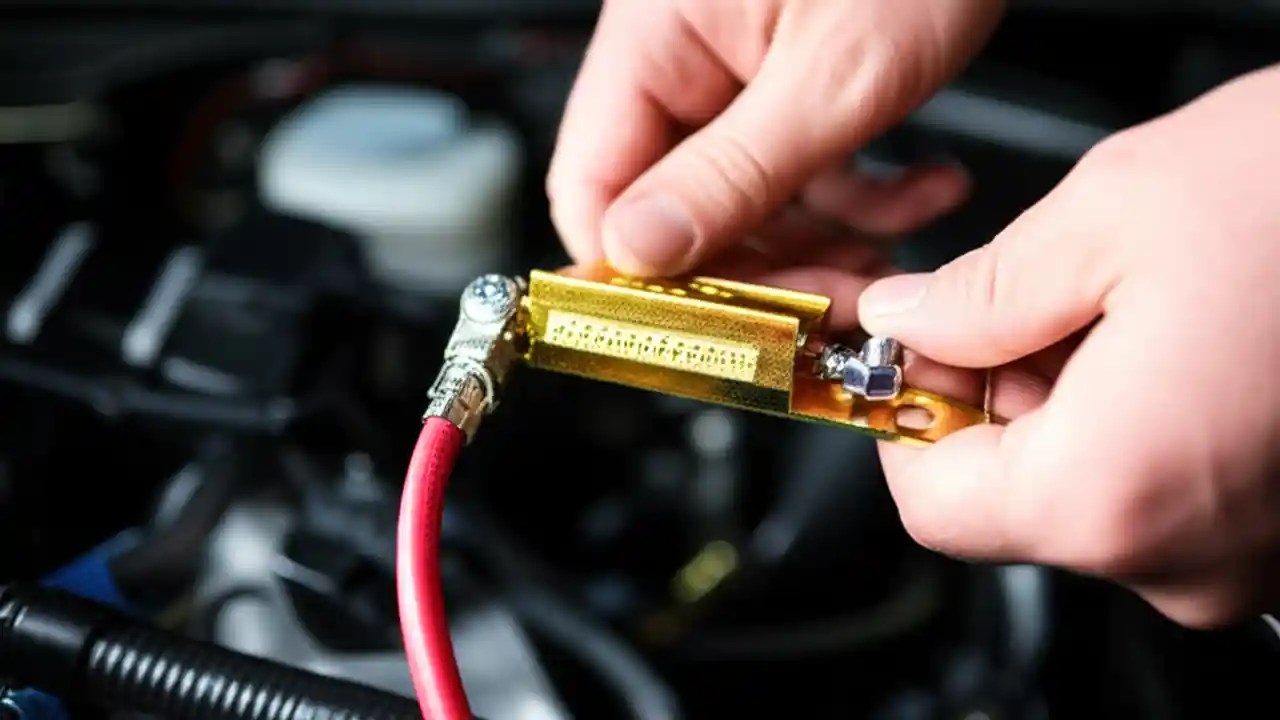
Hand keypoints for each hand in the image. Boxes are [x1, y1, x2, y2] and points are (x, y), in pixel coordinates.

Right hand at [546, 0, 1004, 275]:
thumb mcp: (833, 76)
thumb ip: (733, 173)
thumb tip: (637, 253)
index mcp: (656, 39)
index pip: (593, 183)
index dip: (634, 270)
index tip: (695, 328)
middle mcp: (686, 54)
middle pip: (674, 204)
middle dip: (754, 269)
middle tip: (820, 309)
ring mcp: (743, 66)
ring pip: (748, 197)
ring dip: (821, 240)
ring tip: (887, 254)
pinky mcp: (798, 75)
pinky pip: (804, 164)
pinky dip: (865, 193)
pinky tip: (923, 189)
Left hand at [860, 64, 1279, 627]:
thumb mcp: (1110, 214)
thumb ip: (978, 293)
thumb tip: (909, 322)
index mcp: (1116, 490)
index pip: (933, 505)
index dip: (908, 420)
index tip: (922, 352)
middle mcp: (1190, 558)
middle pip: (1018, 501)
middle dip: (1004, 400)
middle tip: (1044, 302)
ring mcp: (1258, 560)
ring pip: (1100, 494)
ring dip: (1083, 405)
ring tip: (1141, 308)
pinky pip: (1181, 496)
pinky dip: (1156, 424)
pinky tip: (1195, 341)